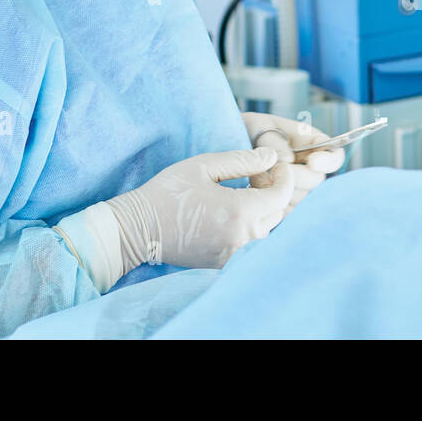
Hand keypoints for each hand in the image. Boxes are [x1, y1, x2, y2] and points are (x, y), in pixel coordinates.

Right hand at [106, 148, 294, 271]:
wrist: (137, 230)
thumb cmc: (168, 192)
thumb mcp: (204, 166)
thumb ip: (242, 160)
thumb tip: (272, 157)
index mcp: (241, 212)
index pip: (283, 195)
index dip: (284, 177)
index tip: (274, 165)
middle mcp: (243, 237)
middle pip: (278, 213)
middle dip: (272, 191)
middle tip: (252, 176)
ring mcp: (234, 254)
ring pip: (266, 229)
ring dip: (262, 209)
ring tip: (240, 192)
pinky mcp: (224, 263)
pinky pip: (250, 243)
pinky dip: (250, 226)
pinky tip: (232, 212)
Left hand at [242, 113, 346, 216]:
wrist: (224, 146)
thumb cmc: (244, 130)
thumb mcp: (258, 126)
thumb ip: (274, 140)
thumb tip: (287, 160)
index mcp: (310, 143)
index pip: (334, 155)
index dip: (328, 161)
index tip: (312, 161)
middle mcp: (307, 167)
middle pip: (317, 180)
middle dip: (296, 177)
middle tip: (272, 170)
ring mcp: (296, 188)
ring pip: (301, 199)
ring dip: (279, 191)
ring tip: (255, 178)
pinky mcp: (282, 205)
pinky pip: (286, 213)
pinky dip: (273, 206)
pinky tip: (256, 194)